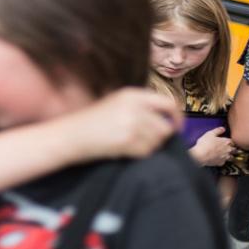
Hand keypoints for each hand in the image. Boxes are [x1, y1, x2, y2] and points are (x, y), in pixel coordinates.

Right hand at [52, 87, 181, 162]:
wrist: (72, 135)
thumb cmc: (93, 122)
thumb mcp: (117, 103)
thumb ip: (141, 106)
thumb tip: (168, 119)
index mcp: (133, 94)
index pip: (168, 103)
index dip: (176, 117)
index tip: (176, 127)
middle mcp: (135, 106)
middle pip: (165, 126)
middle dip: (160, 136)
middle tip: (145, 140)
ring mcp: (131, 123)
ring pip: (158, 140)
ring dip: (149, 146)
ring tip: (131, 144)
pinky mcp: (127, 140)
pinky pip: (147, 151)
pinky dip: (140, 154)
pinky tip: (126, 150)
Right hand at [189, 127, 236, 166]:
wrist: (201, 155)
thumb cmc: (205, 144)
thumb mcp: (210, 133)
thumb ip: (218, 130)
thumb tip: (223, 128)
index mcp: (226, 141)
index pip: (233, 141)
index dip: (230, 142)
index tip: (229, 142)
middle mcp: (228, 149)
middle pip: (234, 150)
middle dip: (233, 149)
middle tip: (231, 149)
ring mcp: (225, 157)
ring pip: (232, 157)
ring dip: (230, 156)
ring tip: (227, 156)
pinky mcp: (221, 163)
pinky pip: (224, 162)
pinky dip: (222, 161)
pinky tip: (219, 160)